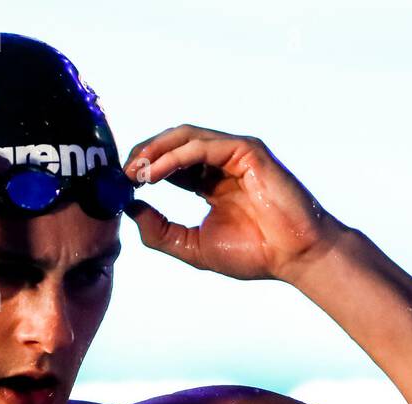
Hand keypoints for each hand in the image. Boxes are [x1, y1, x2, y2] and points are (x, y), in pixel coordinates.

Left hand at [123, 124, 345, 282]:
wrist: (294, 257)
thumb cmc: (254, 253)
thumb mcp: (192, 246)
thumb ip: (160, 230)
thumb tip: (129, 208)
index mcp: (209, 182)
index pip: (167, 164)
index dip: (141, 171)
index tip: (117, 186)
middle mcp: (220, 163)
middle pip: (171, 144)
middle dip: (142, 156)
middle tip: (120, 175)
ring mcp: (234, 154)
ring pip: (184, 137)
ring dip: (154, 152)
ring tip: (133, 172)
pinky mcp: (247, 151)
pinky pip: (202, 146)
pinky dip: (174, 157)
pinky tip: (154, 174)